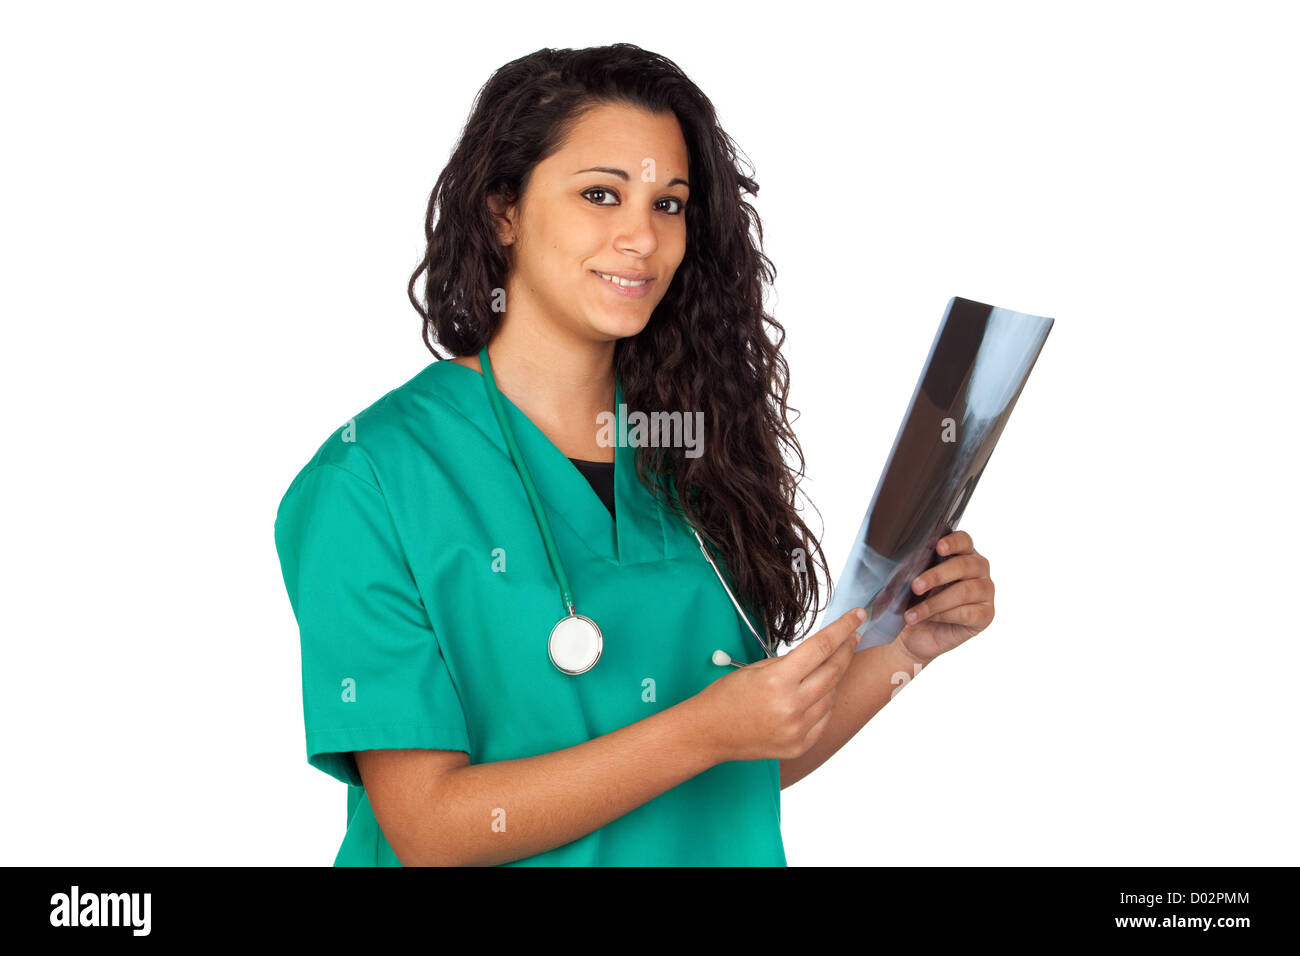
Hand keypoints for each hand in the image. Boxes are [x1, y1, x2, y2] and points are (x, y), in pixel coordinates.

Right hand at [690, 607, 863, 762]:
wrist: (709, 733)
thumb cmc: (726, 697)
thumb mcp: (756, 668)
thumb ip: (791, 662)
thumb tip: (820, 652)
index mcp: (778, 680)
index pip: (822, 647)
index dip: (843, 628)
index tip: (857, 616)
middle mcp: (792, 706)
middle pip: (833, 670)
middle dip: (847, 649)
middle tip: (854, 636)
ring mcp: (798, 728)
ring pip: (831, 695)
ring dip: (833, 678)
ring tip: (825, 668)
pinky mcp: (800, 745)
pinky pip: (824, 718)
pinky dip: (824, 703)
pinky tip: (817, 694)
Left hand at [893, 530, 994, 665]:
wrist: (914, 634)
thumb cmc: (915, 600)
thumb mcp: (911, 580)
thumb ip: (915, 566)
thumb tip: (904, 561)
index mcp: (962, 553)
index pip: (964, 540)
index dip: (953, 542)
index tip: (938, 548)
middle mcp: (977, 569)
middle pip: (963, 565)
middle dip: (936, 576)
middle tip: (915, 587)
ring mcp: (985, 591)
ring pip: (964, 591)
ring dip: (934, 603)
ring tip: (912, 613)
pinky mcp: (986, 614)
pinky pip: (967, 613)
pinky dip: (943, 616)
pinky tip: (928, 619)